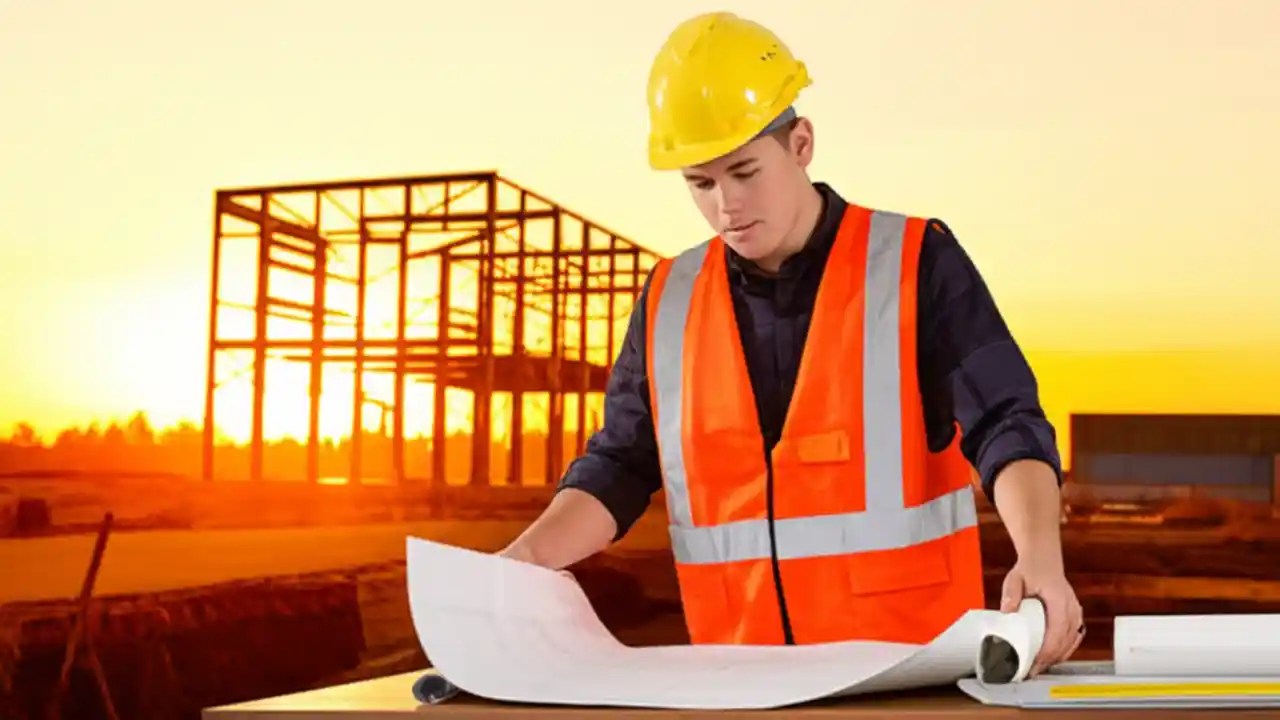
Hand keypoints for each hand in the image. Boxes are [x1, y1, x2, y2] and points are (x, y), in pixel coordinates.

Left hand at [1000, 559, 1083, 675]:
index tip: (1035, 663)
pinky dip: (1064, 650)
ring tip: (1039, 668)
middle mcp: (1071, 607)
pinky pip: (1074, 638)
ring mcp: (1075, 612)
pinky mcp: (1075, 616)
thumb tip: (1007, 610)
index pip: (1057, 630)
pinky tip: (1052, 658)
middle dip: (1049, 659)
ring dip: (1057, 657)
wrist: (1043, 560)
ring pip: (1071, 641)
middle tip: (1032, 671)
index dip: (1047, 650)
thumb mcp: (1014, 578)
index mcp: (1058, 599)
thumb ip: (1011, 593)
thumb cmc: (1030, 569)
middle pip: (1065, 641)